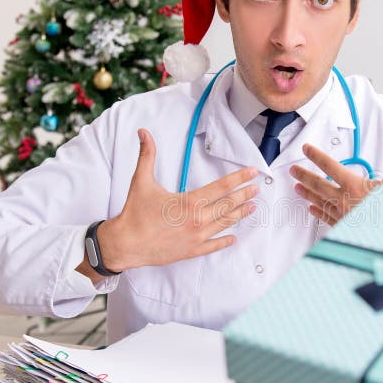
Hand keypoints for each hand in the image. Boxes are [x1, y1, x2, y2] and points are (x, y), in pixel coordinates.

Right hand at [95, 129, 258, 271]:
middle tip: (257, 188)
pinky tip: (233, 238)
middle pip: (228, 205)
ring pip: (224, 224)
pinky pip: (213, 246)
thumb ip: (147, 155)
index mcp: (190, 202)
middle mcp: (197, 220)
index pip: (221, 187)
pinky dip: (224, 241)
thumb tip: (143, 132)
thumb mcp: (141, 180)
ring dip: (239, 214)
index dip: (239, 178)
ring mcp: (196, 237)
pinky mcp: (191, 251)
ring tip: (252, 207)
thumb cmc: (134, 212)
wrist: (125, 244)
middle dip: (244, 195)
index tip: (252, 172)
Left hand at [289, 123, 382, 225]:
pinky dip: (318, 212)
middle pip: (319, 185)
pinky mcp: (347, 228)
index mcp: (356, 186)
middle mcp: (345, 201)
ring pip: (320, 202)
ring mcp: (344, 216)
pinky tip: (312, 209)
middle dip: (304, 176)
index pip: (330, 167)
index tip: (306, 149)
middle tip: (292, 170)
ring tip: (297, 188)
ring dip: (308, 193)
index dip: (316, 156)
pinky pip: (327, 218)